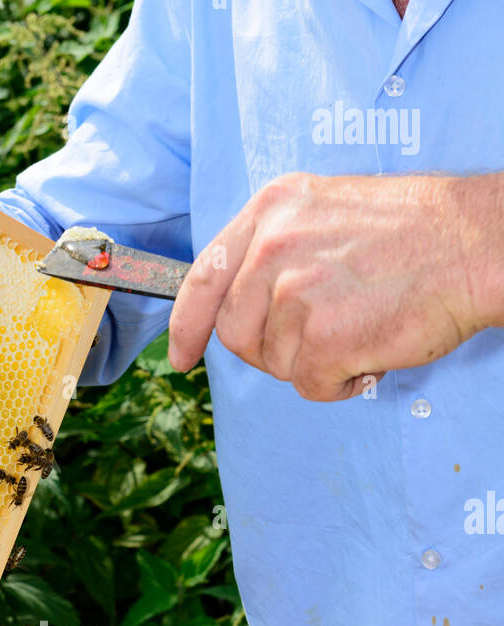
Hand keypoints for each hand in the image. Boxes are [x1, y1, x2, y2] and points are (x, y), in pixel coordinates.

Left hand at [168, 171, 498, 401]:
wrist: (472, 244)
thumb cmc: (413, 232)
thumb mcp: (327, 211)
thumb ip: (277, 250)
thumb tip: (245, 304)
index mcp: (270, 210)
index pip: (203, 278)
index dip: (186, 325)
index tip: (182, 355)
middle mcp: (272, 249)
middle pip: (236, 333)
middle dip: (271, 348)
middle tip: (319, 335)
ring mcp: (294, 295)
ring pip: (275, 363)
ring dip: (314, 362)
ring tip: (358, 326)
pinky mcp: (320, 340)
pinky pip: (310, 386)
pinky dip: (341, 381)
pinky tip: (369, 349)